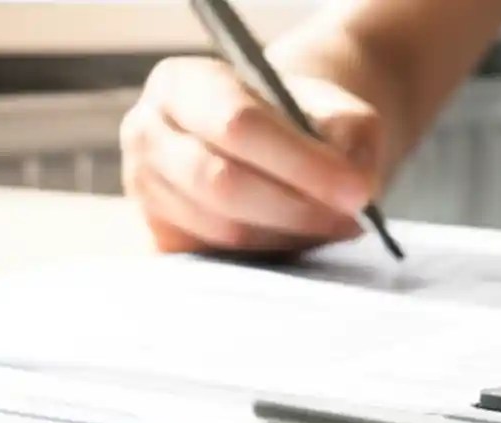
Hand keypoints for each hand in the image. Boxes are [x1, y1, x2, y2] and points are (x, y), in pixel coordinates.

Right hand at [119, 56, 381, 253]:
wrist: (264, 145)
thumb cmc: (295, 122)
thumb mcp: (333, 110)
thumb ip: (350, 136)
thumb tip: (355, 188)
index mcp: (181, 83)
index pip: (237, 123)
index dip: (299, 162)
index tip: (355, 191)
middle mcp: (147, 134)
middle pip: (220, 182)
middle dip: (296, 208)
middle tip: (351, 220)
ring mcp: (145, 192)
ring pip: (222, 230)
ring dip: (288, 236)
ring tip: (334, 226)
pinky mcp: (160, 239)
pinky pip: (217, 261)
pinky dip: (269, 257)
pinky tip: (298, 240)